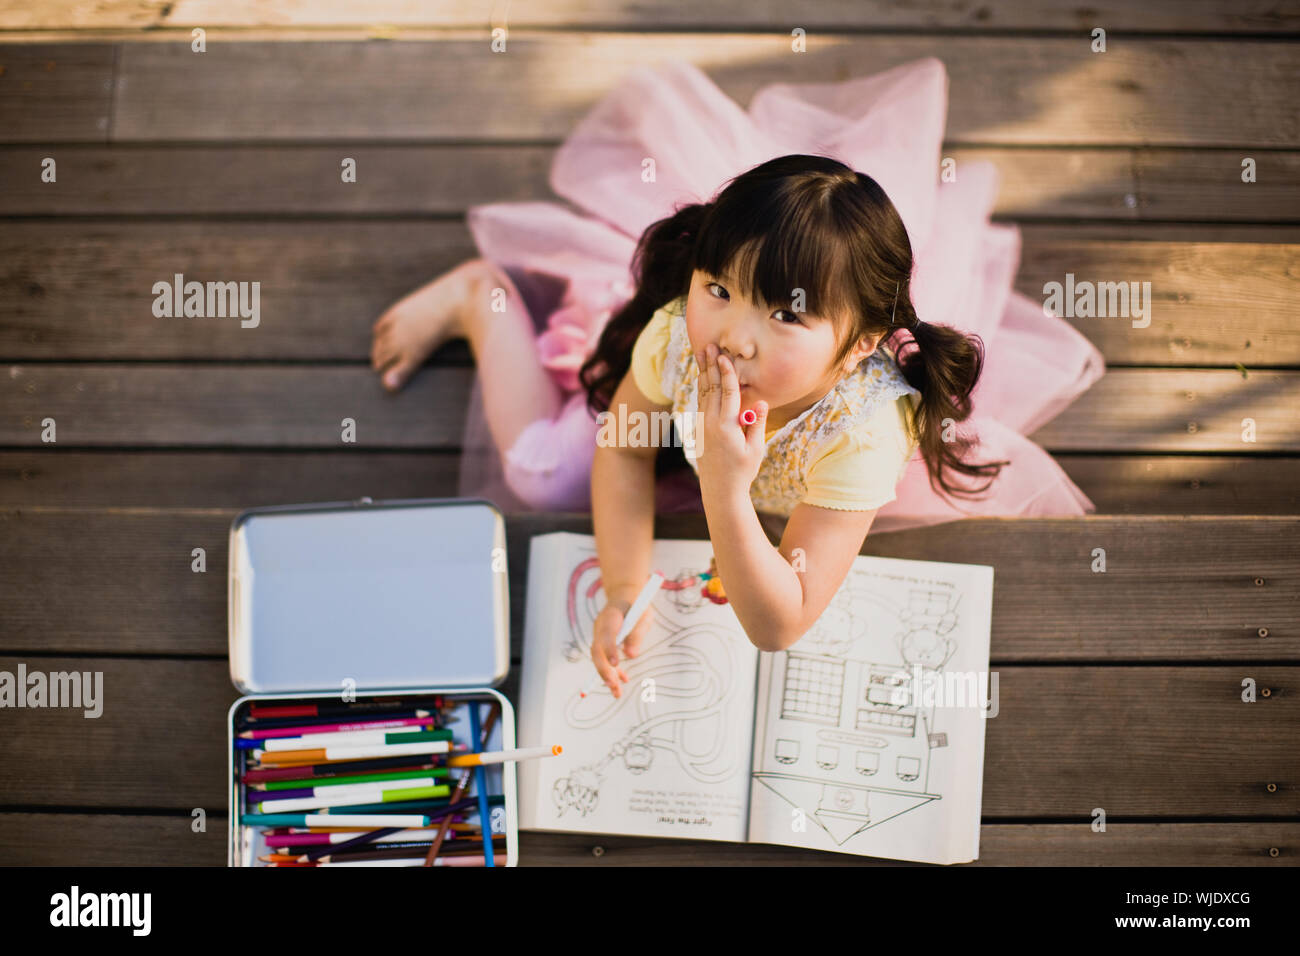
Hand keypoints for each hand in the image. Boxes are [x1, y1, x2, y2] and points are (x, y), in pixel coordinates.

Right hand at [590, 598, 654, 698]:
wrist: (625, 596)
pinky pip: (604, 659)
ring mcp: (599, 635)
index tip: (616, 664)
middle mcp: (600, 627)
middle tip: (614, 686)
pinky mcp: (603, 643)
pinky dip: (613, 671)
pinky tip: (622, 680)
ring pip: (598, 658)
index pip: (607, 634)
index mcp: (610, 616)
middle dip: (604, 670)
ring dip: (607, 676)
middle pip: (597, 650)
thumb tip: (631, 655)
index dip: (610, 649)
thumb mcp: (643, 616)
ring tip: (617, 692)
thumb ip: (637, 634)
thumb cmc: (636, 605)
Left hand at [693, 342, 768, 500]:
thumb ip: (757, 424)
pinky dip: (702, 387)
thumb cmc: (742, 471)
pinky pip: (701, 402)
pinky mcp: (700, 429)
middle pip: (712, 388)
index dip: (727, 373)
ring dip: (704, 372)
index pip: (727, 393)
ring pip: (703, 393)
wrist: (720, 491)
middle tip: (710, 346)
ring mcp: (703, 426)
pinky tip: (703, 376)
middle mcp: (711, 423)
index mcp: (726, 426)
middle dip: (711, 366)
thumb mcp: (755, 449)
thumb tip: (762, 402)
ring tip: (702, 354)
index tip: (725, 356)